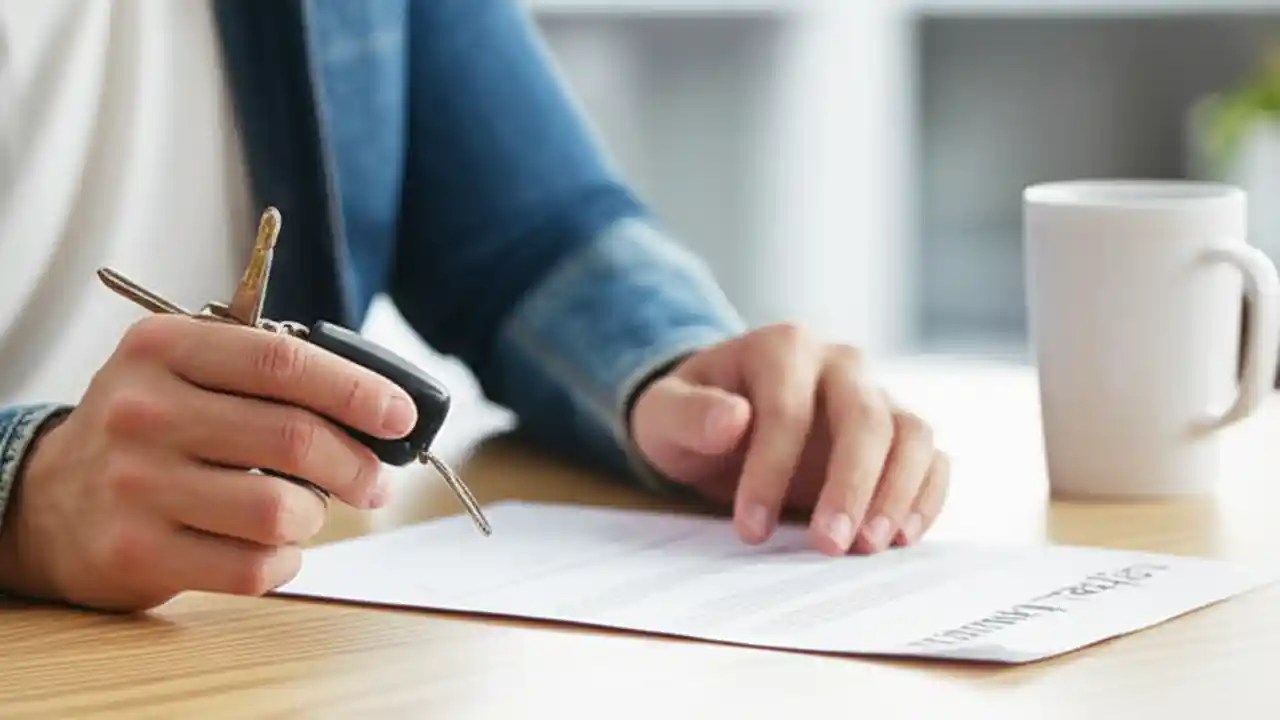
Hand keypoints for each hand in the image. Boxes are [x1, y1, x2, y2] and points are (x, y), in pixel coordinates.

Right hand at [0, 315, 416, 610]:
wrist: (48, 501)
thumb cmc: (150, 431)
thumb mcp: (188, 372)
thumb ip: (270, 375)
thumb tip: (382, 410)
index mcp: (163, 349)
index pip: (284, 362)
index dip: (358, 390)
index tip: (401, 415)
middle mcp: (143, 411)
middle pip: (293, 437)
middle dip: (358, 464)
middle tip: (376, 479)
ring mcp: (135, 484)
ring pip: (280, 509)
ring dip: (314, 516)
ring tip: (304, 511)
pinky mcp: (137, 551)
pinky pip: (253, 566)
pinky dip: (285, 560)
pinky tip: (275, 546)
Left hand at [630, 324, 948, 555]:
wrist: (719, 421)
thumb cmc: (692, 418)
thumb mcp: (664, 415)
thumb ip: (687, 414)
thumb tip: (732, 419)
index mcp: (783, 347)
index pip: (789, 409)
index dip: (771, 471)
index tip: (750, 529)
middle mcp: (840, 363)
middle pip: (864, 418)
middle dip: (850, 486)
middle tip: (829, 546)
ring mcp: (876, 396)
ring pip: (911, 434)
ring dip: (898, 492)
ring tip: (870, 548)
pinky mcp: (897, 434)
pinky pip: (931, 458)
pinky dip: (926, 497)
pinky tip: (901, 538)